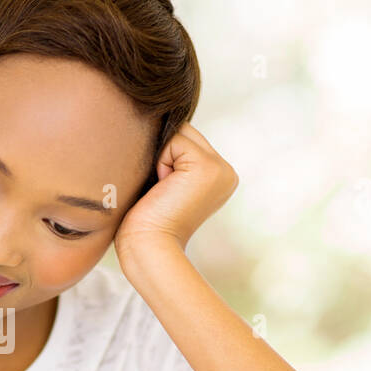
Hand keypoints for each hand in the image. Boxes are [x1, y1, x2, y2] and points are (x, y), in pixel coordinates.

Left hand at [114, 122, 237, 263]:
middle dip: (163, 153)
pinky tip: (162, 187)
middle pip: (185, 132)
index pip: (187, 140)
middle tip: (159, 189)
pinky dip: (160, 160)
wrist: (147, 247)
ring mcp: (221, 168)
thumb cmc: (144, 223)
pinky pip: (174, 140)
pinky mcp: (208, 166)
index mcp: (219, 176)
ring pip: (179, 133)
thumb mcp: (163, 184)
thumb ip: (171, 157)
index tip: (159, 188)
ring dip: (160, 157)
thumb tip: (157, 122)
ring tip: (161, 188)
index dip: (164, 155)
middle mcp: (226, 171)